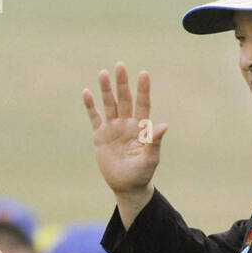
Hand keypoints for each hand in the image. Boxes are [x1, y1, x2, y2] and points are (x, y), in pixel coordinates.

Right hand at [83, 64, 167, 203]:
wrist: (126, 187)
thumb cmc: (142, 173)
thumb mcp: (150, 159)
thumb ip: (154, 141)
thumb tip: (164, 126)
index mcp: (140, 128)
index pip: (143, 104)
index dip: (143, 90)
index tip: (144, 74)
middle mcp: (127, 124)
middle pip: (124, 100)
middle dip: (122, 83)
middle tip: (120, 65)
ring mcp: (113, 128)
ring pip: (109, 104)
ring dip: (106, 89)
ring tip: (103, 73)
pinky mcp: (100, 135)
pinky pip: (95, 117)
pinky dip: (90, 106)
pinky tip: (87, 92)